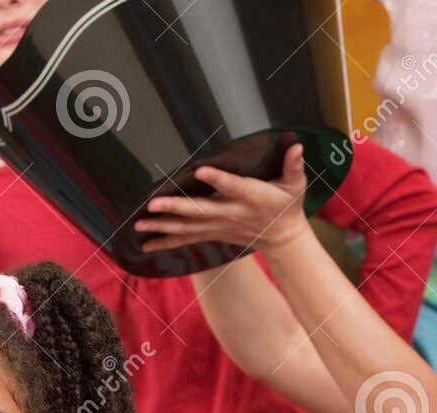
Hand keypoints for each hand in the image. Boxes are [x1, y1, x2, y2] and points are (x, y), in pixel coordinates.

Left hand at [137, 143, 312, 254]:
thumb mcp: (296, 184)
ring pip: (187, 227)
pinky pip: (185, 239)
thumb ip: (293, 165)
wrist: (282, 237)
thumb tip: (297, 145)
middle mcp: (230, 213)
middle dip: (175, 208)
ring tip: (139, 225)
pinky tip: (145, 244)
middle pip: (199, 211)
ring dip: (162, 226)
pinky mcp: (211, 233)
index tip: (200, 170)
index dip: (217, 179)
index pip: (232, 186)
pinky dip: (165, 242)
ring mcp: (218, 226)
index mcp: (250, 197)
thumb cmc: (286, 205)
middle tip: (152, 205)